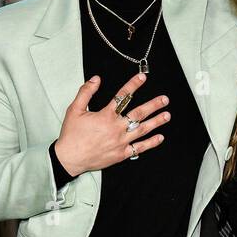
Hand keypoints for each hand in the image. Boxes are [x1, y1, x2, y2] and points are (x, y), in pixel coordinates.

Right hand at [53, 71, 170, 176]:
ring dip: (156, 122)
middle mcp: (116, 128)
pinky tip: (160, 138)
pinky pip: (139, 148)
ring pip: (143, 130)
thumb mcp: (74, 109)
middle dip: (153, 105)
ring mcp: (120, 142)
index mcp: (106, 116)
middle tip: (165, 99)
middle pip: (139, 114)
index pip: (122, 96)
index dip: (133, 85)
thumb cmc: (71, 134)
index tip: (143, 78)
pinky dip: (150, 143)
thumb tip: (96, 79)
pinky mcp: (121, 154)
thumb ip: (86, 92)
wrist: (70, 158)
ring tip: (167, 115)